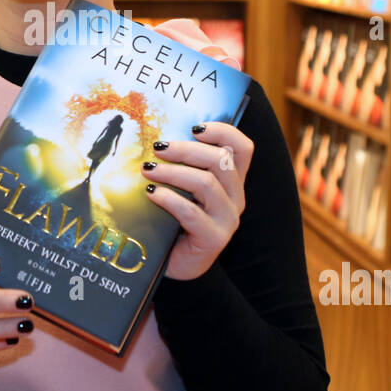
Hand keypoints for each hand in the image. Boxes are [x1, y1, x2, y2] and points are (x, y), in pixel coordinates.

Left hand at [142, 122, 253, 280]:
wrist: (174, 263)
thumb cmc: (174, 219)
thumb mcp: (181, 188)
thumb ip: (181, 165)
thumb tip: (158, 138)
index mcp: (232, 181)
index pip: (243, 148)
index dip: (223, 132)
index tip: (194, 127)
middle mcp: (235, 198)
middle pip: (221, 161)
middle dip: (186, 150)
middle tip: (157, 148)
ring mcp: (227, 220)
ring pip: (207, 184)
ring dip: (173, 172)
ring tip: (147, 170)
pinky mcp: (214, 239)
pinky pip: (191, 213)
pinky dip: (169, 198)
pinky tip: (152, 193)